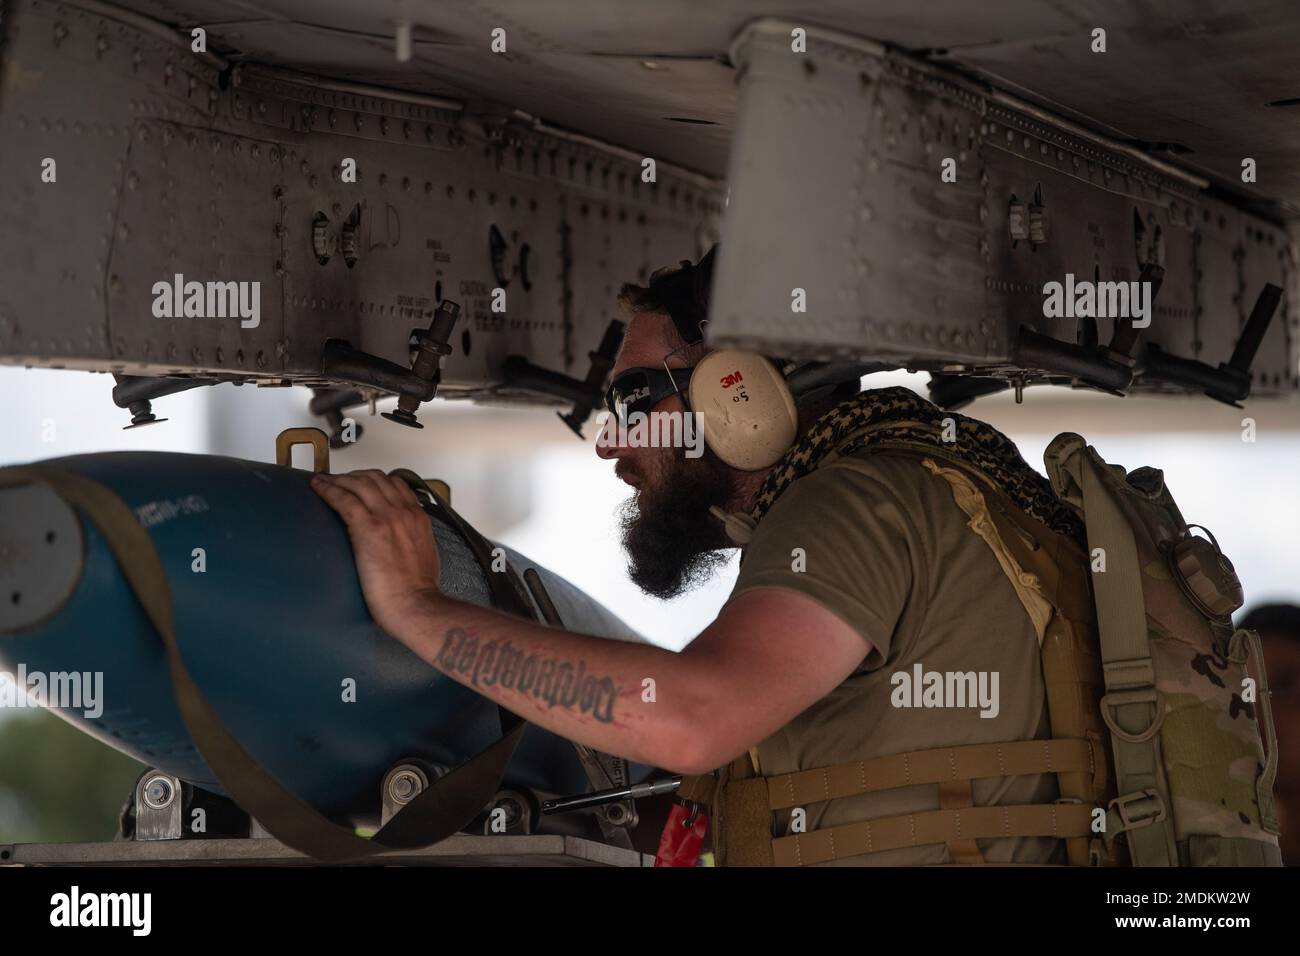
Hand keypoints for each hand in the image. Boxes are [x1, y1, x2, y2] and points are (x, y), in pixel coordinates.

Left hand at [310, 470, 440, 634]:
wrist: (415, 604)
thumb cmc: (418, 590)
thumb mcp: (424, 554)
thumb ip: (412, 538)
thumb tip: (400, 539)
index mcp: (418, 518)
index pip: (395, 484)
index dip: (373, 480)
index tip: (360, 483)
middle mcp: (403, 512)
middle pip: (375, 478)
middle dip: (353, 476)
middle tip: (338, 481)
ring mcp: (386, 517)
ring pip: (358, 484)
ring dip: (338, 479)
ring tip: (324, 482)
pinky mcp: (368, 528)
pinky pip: (344, 499)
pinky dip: (328, 489)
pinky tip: (317, 487)